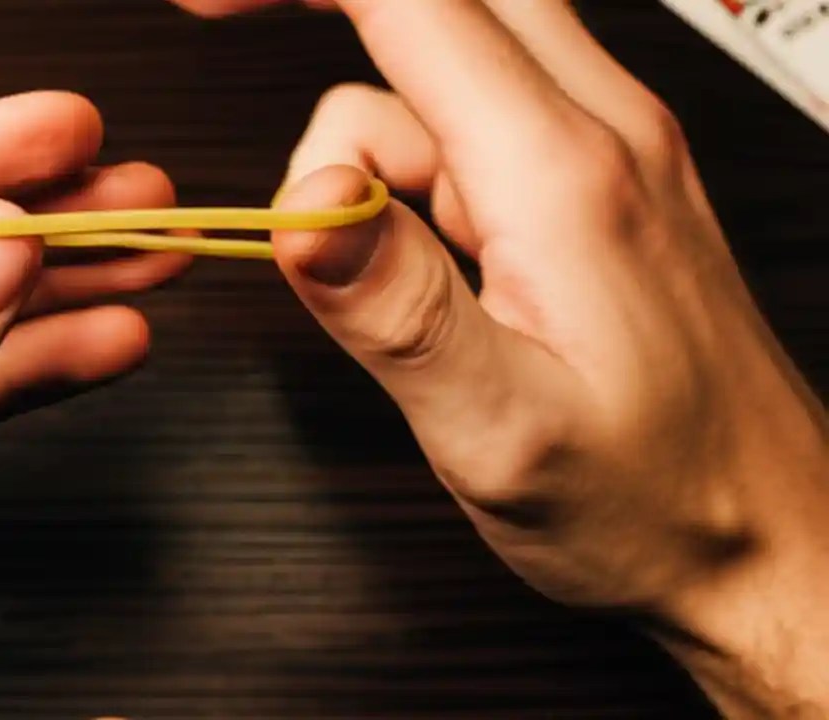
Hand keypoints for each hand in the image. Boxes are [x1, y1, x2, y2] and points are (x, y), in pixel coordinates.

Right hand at [173, 1, 828, 713]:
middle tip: (222, 27)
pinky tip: (429, 269)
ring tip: (371, 279)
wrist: (773, 541)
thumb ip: (394, 309)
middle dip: (325, 8)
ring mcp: (607, 155)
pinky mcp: (600, 188)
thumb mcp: (502, 432)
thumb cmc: (656, 500)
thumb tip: (307, 205)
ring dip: (372, 138)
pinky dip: (417, 168)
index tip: (203, 2)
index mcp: (563, 174)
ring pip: (448, 67)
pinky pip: (480, 127)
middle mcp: (600, 134)